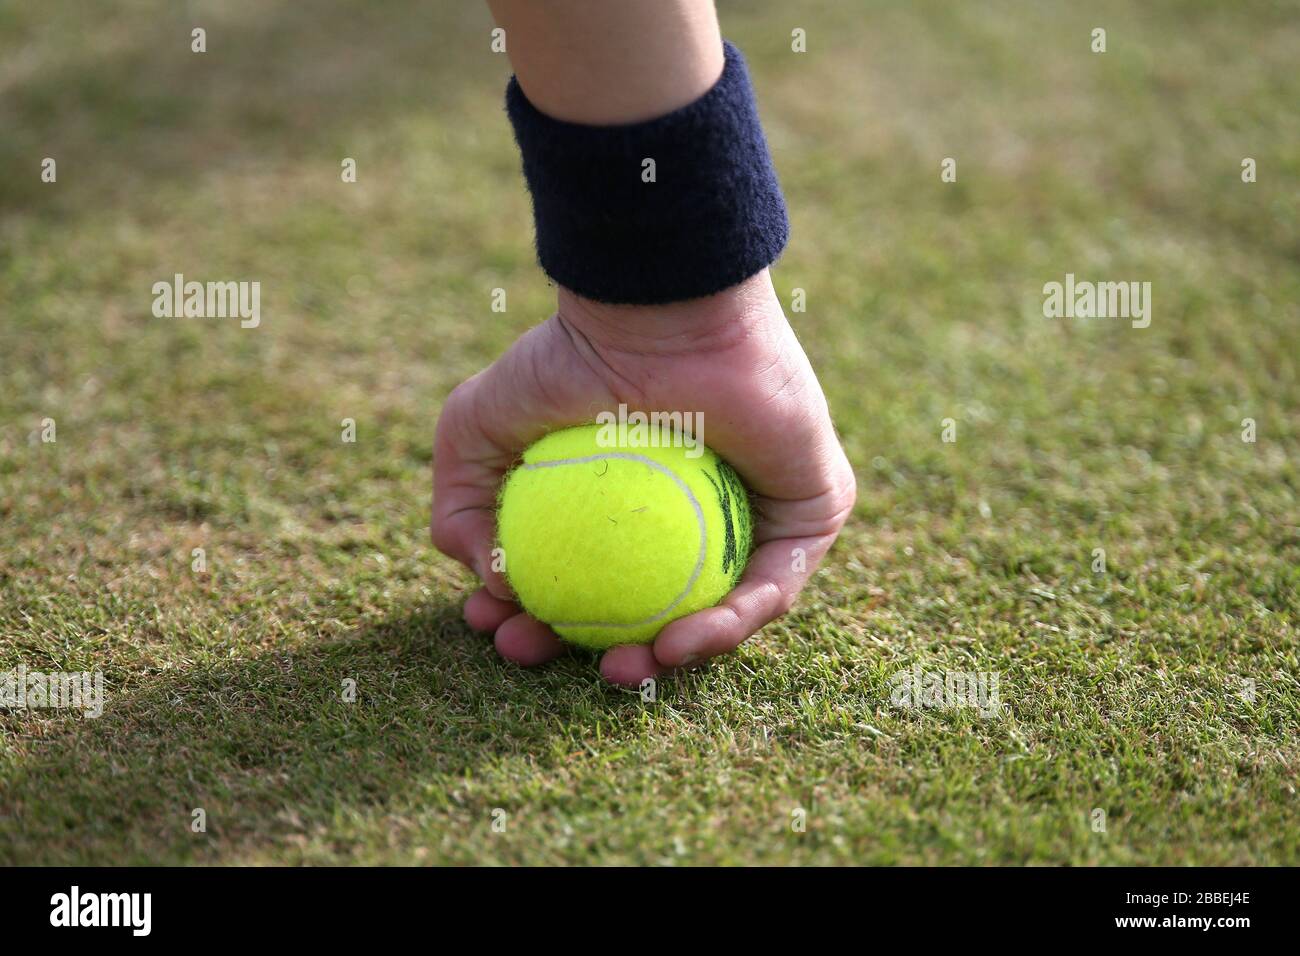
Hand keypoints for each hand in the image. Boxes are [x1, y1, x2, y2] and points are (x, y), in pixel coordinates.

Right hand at [431, 270, 855, 685]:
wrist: (659, 311)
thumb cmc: (574, 357)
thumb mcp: (479, 430)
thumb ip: (462, 506)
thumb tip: (491, 583)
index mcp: (631, 506)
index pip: (592, 584)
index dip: (543, 623)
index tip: (504, 633)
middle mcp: (696, 515)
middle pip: (654, 610)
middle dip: (599, 653)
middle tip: (551, 657)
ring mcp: (756, 515)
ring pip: (717, 611)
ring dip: (665, 656)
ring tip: (619, 668)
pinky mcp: (812, 511)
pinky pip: (775, 586)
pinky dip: (727, 624)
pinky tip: (675, 642)